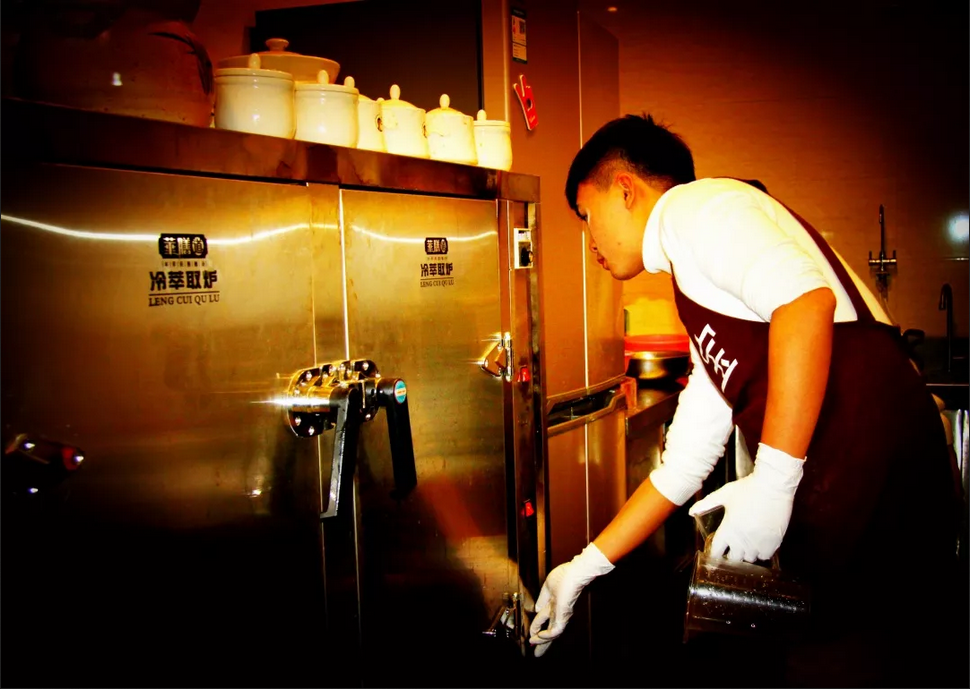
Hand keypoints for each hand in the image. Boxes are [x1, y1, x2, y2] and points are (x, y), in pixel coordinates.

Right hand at [529, 542, 613, 656]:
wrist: (575, 572)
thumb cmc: (564, 576)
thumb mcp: (547, 588)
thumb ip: (541, 600)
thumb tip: (535, 609)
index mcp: (554, 605)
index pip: (544, 621)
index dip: (537, 628)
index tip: (531, 635)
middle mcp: (558, 612)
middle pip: (550, 631)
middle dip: (542, 642)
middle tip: (536, 653)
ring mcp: (562, 614)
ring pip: (553, 633)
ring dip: (543, 641)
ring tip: (534, 645)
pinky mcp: (563, 614)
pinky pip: (556, 629)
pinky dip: (547, 635)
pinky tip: (540, 636)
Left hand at [688, 443, 804, 562]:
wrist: (773, 485)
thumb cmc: (747, 488)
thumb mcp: (724, 494)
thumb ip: (706, 504)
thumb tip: (691, 511)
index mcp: (728, 529)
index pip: (717, 551)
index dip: (715, 553)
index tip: (716, 552)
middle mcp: (742, 540)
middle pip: (733, 558)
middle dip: (731, 555)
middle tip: (732, 548)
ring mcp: (758, 542)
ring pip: (749, 558)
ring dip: (746, 554)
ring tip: (746, 544)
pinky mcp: (773, 542)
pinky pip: (764, 556)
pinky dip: (761, 552)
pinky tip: (759, 543)